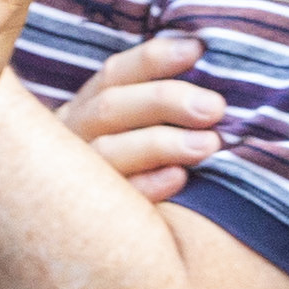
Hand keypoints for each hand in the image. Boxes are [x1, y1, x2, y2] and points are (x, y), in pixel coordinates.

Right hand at [58, 33, 225, 202]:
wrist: (78, 238)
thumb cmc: (129, 169)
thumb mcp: (129, 129)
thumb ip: (158, 105)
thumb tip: (208, 65)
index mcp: (85, 109)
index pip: (114, 74)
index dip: (153, 60)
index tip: (198, 50)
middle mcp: (73, 137)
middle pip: (111, 108)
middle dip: (165, 101)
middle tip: (216, 107)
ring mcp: (74, 178)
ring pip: (109, 152)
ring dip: (161, 143)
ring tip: (209, 144)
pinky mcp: (86, 216)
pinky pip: (114, 200)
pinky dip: (147, 186)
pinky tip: (180, 178)